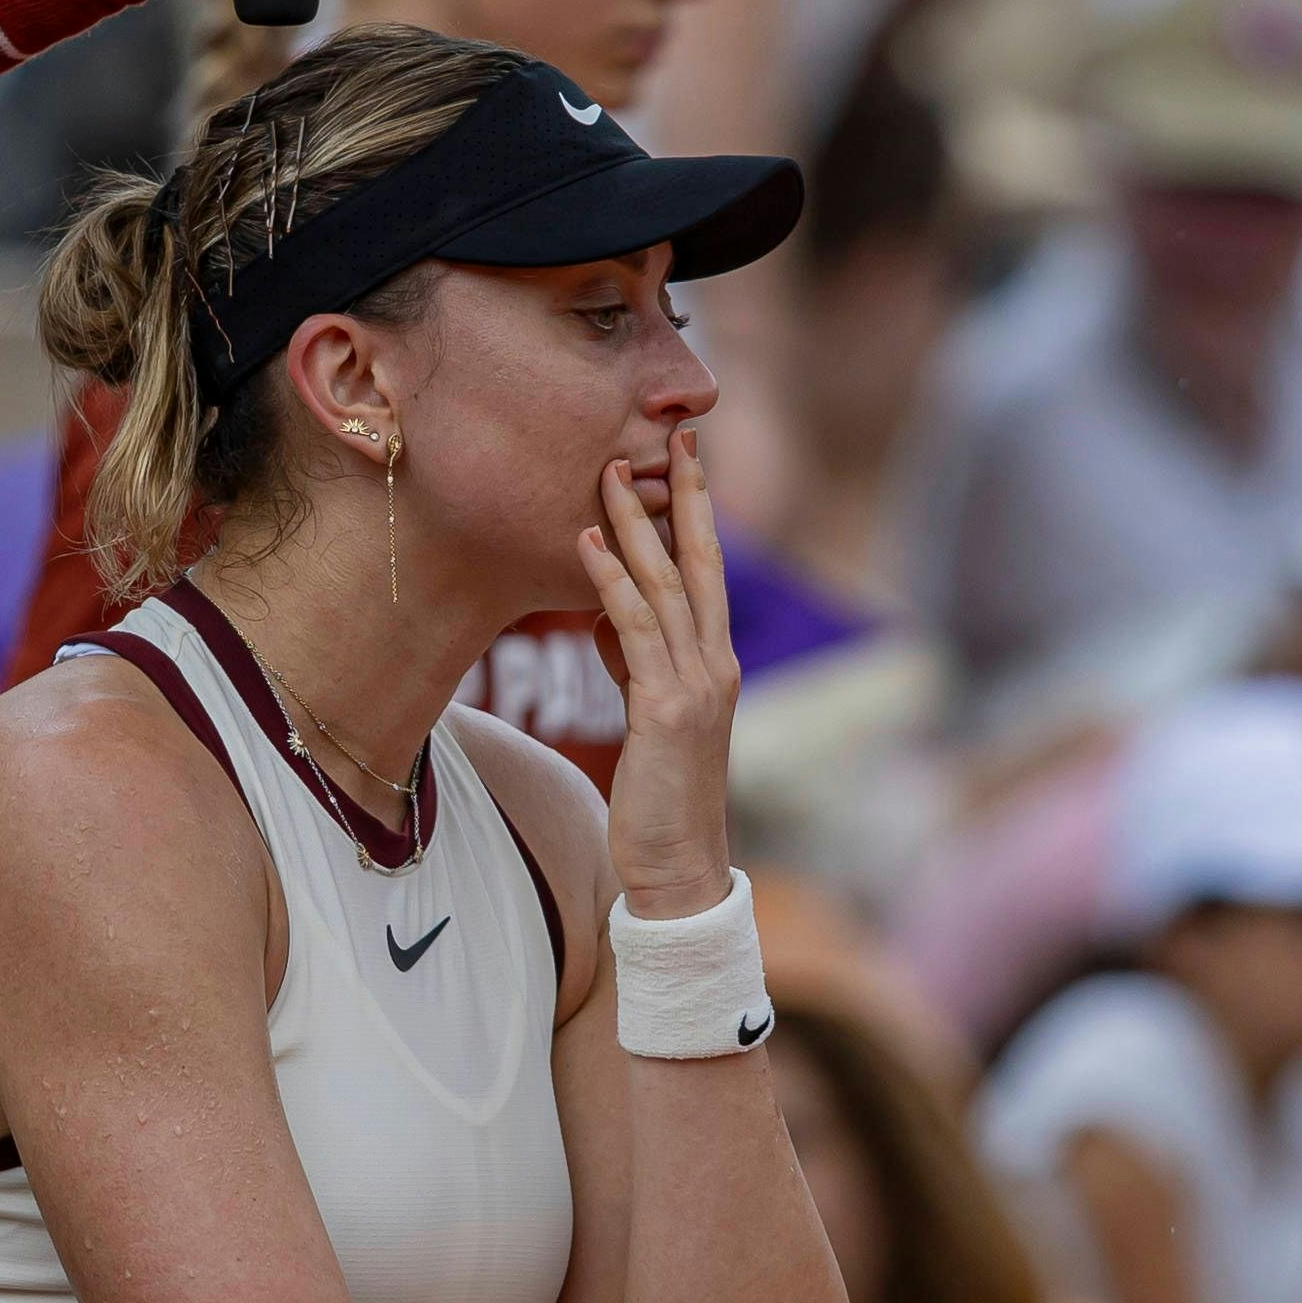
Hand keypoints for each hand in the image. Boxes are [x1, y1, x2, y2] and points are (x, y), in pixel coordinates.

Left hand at [578, 426, 737, 915]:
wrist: (678, 869)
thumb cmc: (660, 797)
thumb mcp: (649, 715)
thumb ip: (637, 661)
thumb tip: (610, 615)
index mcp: (715, 664)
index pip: (708, 571)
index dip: (698, 512)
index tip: (684, 458)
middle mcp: (714, 665)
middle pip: (701, 561)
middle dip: (687, 495)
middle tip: (674, 433)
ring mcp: (695, 686)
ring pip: (665, 586)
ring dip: (637, 524)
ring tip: (611, 471)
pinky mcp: (665, 712)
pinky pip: (635, 631)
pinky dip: (610, 582)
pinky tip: (586, 543)